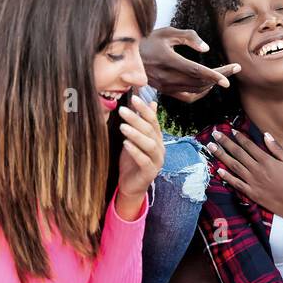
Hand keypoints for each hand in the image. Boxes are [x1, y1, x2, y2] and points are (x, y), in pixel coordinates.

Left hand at [115, 93, 165, 208]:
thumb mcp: (136, 139)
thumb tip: (152, 102)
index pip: (152, 120)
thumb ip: (143, 122)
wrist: (131, 185)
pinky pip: (144, 160)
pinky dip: (135, 151)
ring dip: (136, 134)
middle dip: (136, 119)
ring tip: (122, 126)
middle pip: (150, 131)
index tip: (133, 97)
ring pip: (149, 145)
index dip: (144, 109)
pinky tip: (125, 144)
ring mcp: (157, 161)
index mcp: (157, 138)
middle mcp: (160, 148)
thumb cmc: (132, 160)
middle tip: (122, 110)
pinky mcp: (150, 172)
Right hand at [141, 27, 239, 100]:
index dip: (214, 75)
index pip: (196, 71)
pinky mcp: (164, 92)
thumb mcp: (168, 32)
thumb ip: (188, 37)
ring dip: (211, 84)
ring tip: (223, 75)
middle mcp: (166, 76)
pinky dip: (200, 93)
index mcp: (168, 60)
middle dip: (219, 76)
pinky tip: (207, 85)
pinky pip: (187, 97)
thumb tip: (206, 49)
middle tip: (234, 69)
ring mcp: (165, 87)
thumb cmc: (149, 40)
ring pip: (195, 90)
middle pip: (199, 81)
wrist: (127, 55)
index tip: (229, 77)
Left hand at [206, 129, 282, 222]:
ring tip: (211, 148)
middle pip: (238, 153)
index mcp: (267, 161)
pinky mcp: (252, 194)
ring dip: (221, 156)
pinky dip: (227, 176)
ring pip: (234, 166)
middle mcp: (257, 170)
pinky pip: (236, 184)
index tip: (231, 130)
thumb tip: (265, 135)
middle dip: (225, 143)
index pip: (249, 146)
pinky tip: (218, 169)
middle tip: (215, 135)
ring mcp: (253, 182)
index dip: (239, 138)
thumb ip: (276, 148)